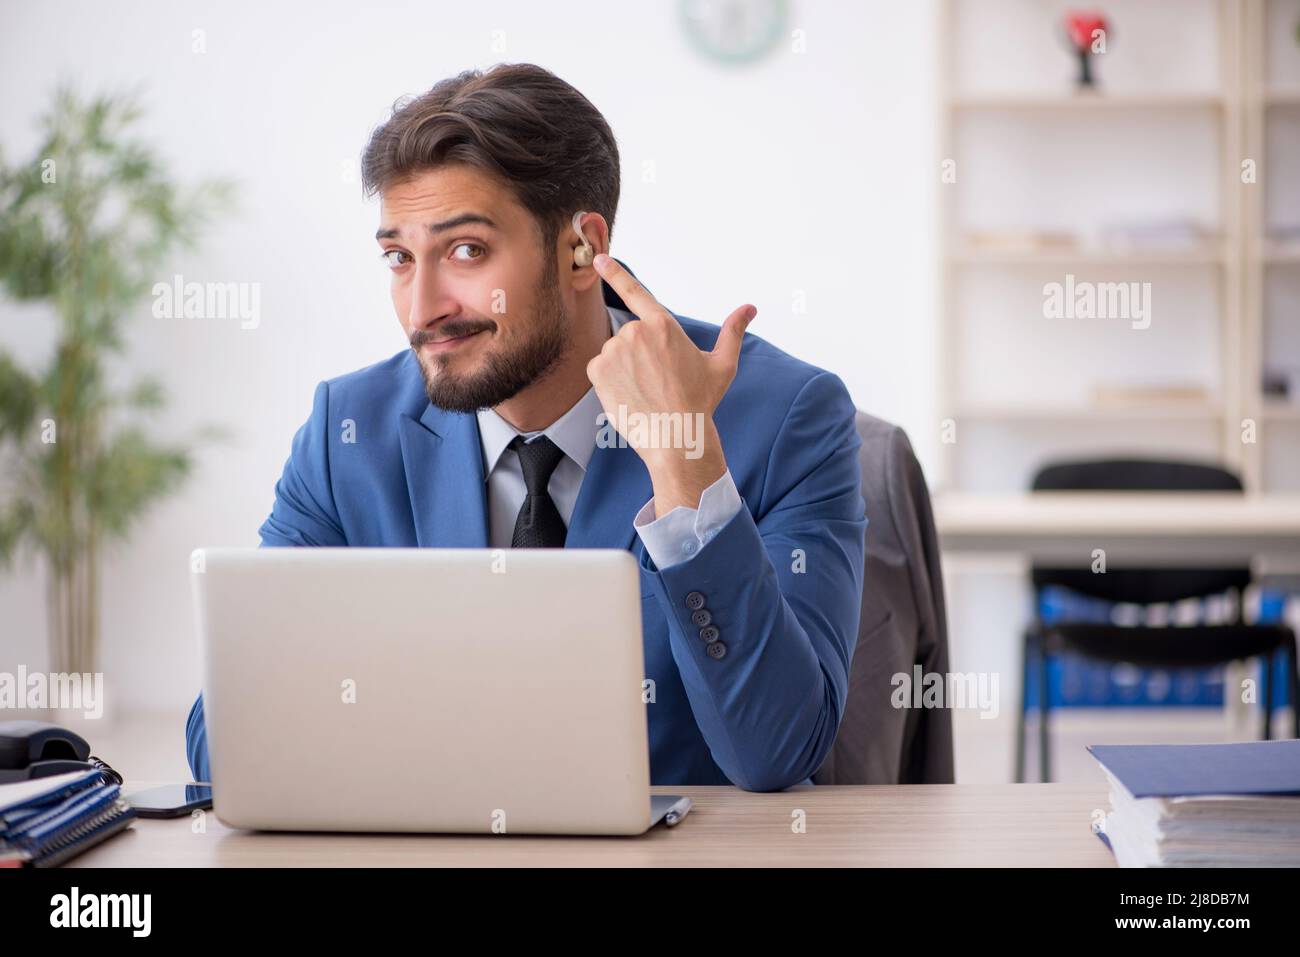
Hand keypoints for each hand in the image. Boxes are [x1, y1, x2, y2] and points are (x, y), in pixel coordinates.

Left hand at [586, 253, 755, 516]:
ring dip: (625, 368)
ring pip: (615, 354)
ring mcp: (613, 351)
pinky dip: (610, 381)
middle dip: (640, 355)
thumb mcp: (722, 365)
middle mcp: (635, 332)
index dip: (615, 273)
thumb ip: (732, 331)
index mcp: (663, 324)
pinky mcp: (597, 370)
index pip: (635, 291)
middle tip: (658, 381)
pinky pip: (600, 370)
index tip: (600, 258)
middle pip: (631, 337)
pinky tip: (629, 395)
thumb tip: (751, 308)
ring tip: (645, 391)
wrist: (675, 437)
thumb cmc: (700, 402)